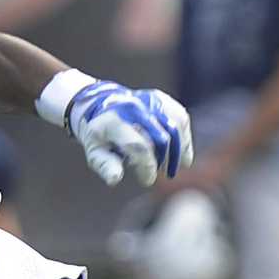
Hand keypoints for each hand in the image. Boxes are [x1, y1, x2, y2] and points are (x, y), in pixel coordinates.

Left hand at [68, 81, 192, 187]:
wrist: (99, 105)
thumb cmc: (98, 135)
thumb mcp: (94, 152)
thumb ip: (105, 165)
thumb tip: (115, 179)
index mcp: (114, 122)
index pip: (138, 146)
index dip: (147, 166)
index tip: (148, 180)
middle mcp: (133, 108)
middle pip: (161, 137)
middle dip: (165, 159)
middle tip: (164, 174)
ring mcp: (147, 101)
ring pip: (175, 124)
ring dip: (180, 149)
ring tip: (178, 166)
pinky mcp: (159, 98)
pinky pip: (179, 116)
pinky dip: (184, 136)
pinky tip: (184, 153)